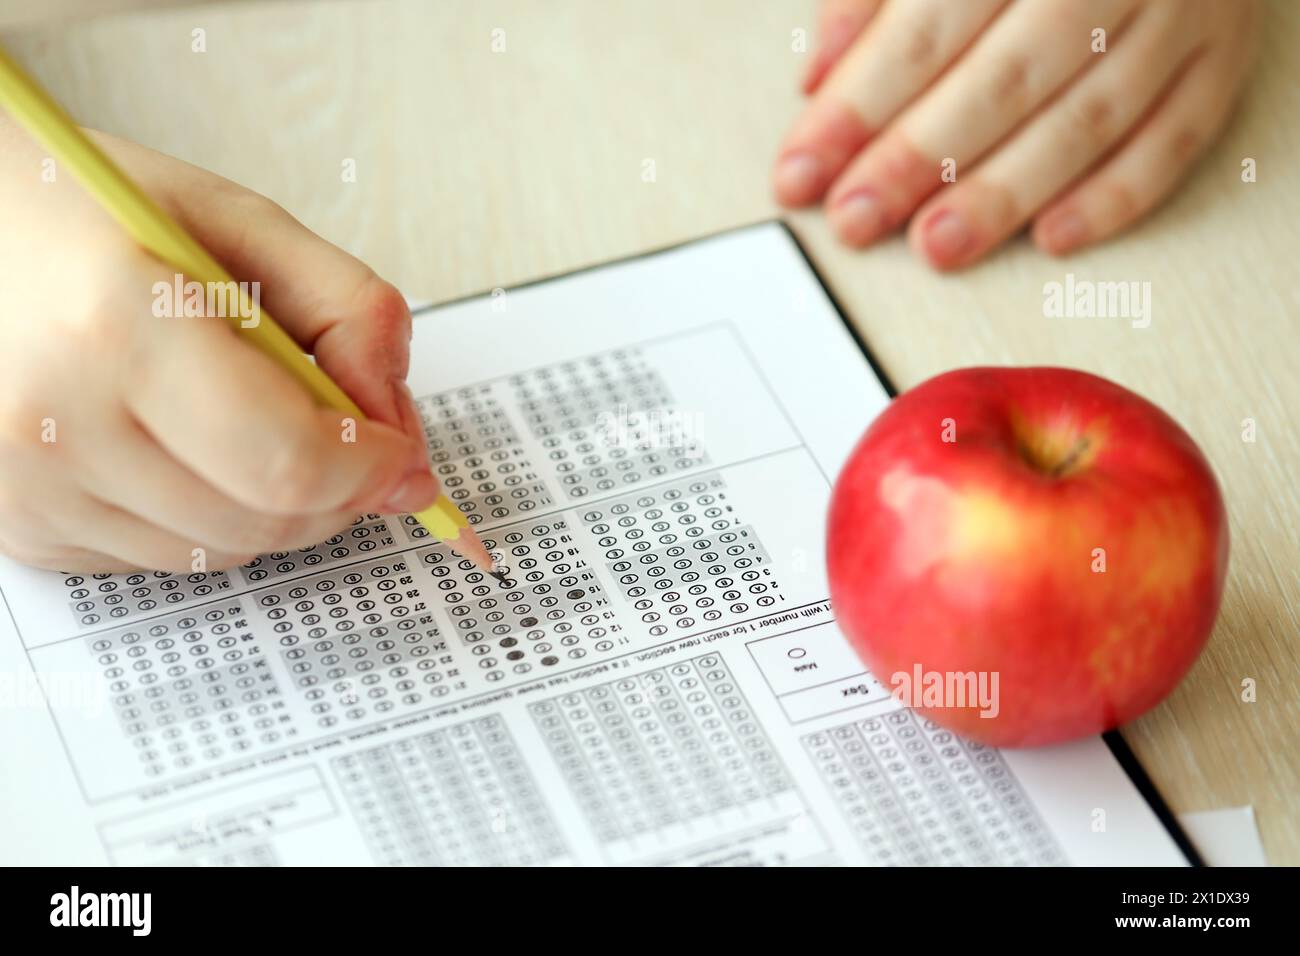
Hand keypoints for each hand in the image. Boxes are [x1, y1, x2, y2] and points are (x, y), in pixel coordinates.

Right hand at [0, 120, 437, 572]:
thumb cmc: (84, 212)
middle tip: (345, 433)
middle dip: (335, 491)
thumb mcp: (234, 222)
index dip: (369, 469)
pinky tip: (174, 441)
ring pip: (218, 551)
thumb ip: (346, 311)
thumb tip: (398, 422)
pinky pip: (158, 558)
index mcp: (117, 327)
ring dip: (269, 504)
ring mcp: (24, 486)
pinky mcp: (14, 525)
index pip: (288, 462)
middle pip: (262, 521)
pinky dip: (200, 515)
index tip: (400, 452)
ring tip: (240, 416)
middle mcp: (54, 422)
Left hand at [776, 0, 1259, 267]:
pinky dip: (1114, 198)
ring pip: (1086, 119)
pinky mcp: (1220, 57)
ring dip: (1003, 193)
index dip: (855, 108)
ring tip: (935, 245)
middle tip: (855, 219)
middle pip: (1001, 81)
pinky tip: (1048, 239)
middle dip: (915, 161)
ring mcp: (1179, 12)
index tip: (802, 170)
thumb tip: (820, 76)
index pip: (924, 28)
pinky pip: (1174, 140)